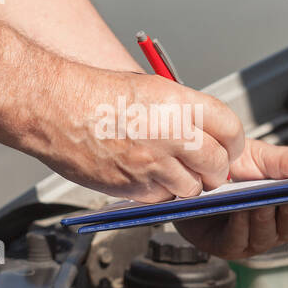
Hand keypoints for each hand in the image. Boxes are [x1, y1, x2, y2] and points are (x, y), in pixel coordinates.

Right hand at [26, 64, 246, 201]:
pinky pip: (164, 198)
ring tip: (174, 170)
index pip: (230, 129)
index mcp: (179, 104)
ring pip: (194, 188)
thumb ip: (184, 113)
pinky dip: (162, 192)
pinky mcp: (134, 187)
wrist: (55, 108)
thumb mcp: (152, 89)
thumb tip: (207, 133)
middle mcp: (170, 134)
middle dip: (217, 168)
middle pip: (218, 163)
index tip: (228, 146)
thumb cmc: (96, 95)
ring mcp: (153, 164)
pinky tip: (149, 176)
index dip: (233, 141)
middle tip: (207, 165)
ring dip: (190, 184)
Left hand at [175, 139, 287, 258]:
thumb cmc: (228, 167)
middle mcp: (276, 225)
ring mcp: (253, 239)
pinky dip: (241, 225)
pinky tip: (239, 210)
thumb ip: (285, 161)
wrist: (190, 172)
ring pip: (268, 235)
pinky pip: (239, 241)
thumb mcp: (258, 156)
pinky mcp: (227, 247)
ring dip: (265, 217)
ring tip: (261, 201)